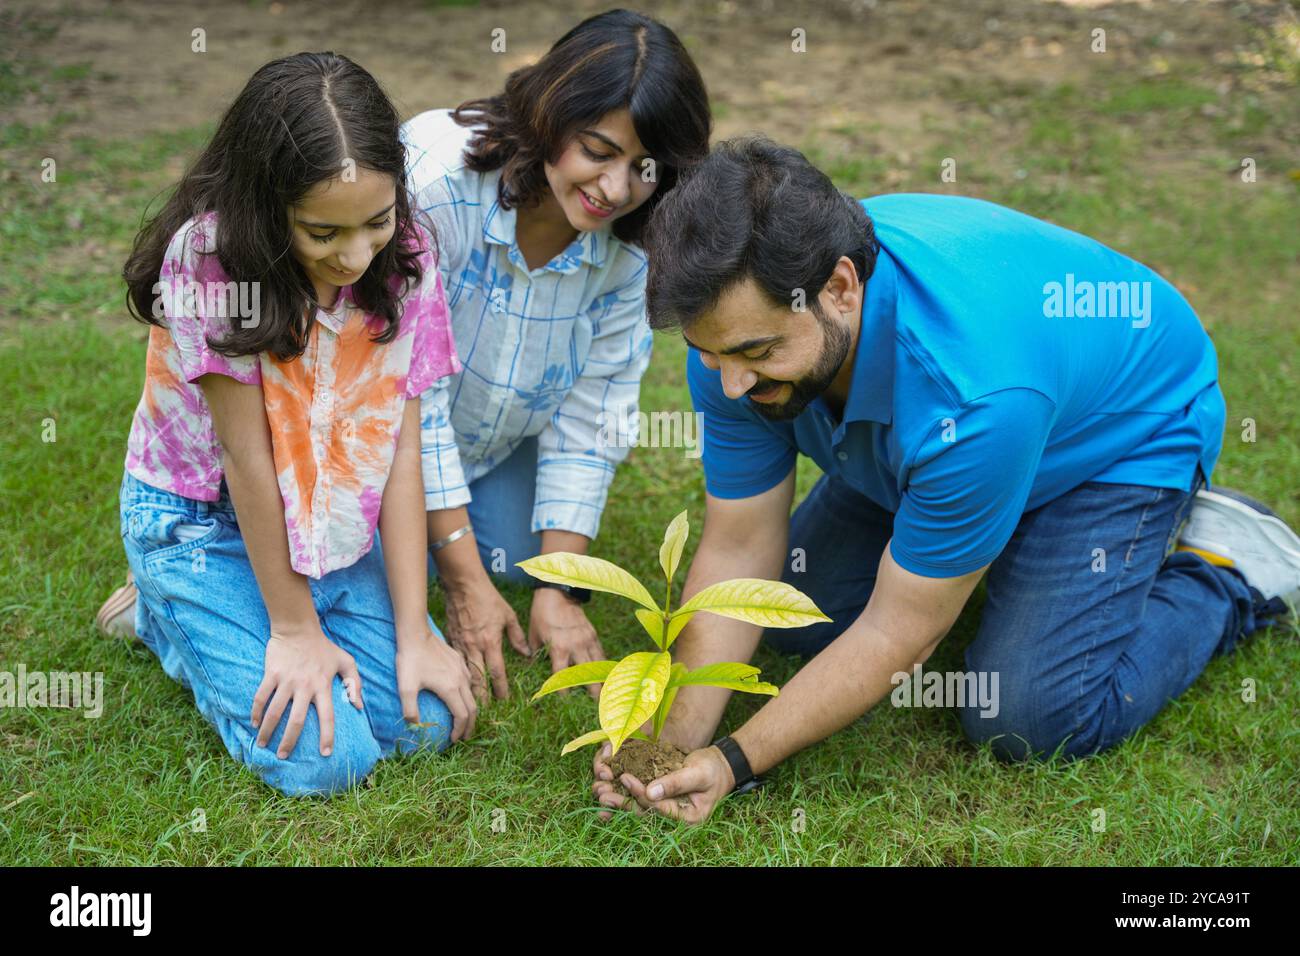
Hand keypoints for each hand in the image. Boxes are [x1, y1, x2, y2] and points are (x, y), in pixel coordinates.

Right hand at [252, 622, 363, 759]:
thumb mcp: (346, 661)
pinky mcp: (271, 674)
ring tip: (263, 745)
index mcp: (323, 686)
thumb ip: (355, 683)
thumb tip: (359, 706)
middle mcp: (305, 686)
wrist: (297, 628)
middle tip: (283, 756)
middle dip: (289, 741)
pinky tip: (254, 724)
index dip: (327, 736)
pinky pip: (261, 696)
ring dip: (268, 731)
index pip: (328, 716)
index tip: (325, 754)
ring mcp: (286, 680)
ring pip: (275, 712)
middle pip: (297, 721)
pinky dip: (256, 711)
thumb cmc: (323, 647)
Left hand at [396, 627, 478, 742]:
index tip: (453, 740)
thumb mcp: (405, 687)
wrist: (415, 633)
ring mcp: (462, 670)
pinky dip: (467, 696)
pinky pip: (469, 682)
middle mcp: (461, 680)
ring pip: (472, 695)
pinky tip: (458, 697)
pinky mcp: (459, 661)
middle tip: (463, 736)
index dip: (459, 731)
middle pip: (473, 708)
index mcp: (450, 689)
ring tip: (462, 720)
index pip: (462, 716)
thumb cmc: (409, 660)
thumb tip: (414, 726)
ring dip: (470, 710)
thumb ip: (409, 710)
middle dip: (469, 725)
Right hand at [441, 573, 527, 704]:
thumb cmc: (488, 598)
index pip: (497, 672)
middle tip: (482, 713)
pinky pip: (454, 661)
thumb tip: (527, 654)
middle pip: (478, 679)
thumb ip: (518, 636)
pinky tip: (456, 683)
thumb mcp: (508, 615)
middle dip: (481, 697)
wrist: (463, 585)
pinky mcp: (450, 640)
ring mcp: (460, 644)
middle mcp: (474, 647)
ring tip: (469, 704)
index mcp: (491, 642)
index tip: (504, 700)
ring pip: (464, 673)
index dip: (501, 688)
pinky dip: (456, 673)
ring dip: (468, 690)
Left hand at [530, 586, 604, 697]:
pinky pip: (600, 653)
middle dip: (592, 690)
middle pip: (587, 673)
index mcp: (559, 648)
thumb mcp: (534, 634)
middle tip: (597, 705)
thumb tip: (530, 666)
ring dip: (601, 679)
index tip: (564, 702)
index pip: (562, 676)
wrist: (557, 592)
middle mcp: (576, 646)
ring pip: (598, 664)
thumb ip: (534, 652)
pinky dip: (603, 664)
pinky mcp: (593, 633)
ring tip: (606, 694)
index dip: (564, 691)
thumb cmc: (542, 613)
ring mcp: (587, 639)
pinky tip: (605, 674)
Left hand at [598, 745, 734, 824]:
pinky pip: (639, 801)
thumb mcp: (698, 773)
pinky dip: (624, 794)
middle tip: (603, 793)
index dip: (641, 794)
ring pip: (639, 808)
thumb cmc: (712, 769)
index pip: (659, 808)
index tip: (626, 777)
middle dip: (622, 802)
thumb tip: (651, 792)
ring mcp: (666, 811)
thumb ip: (676, 782)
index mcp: (688, 818)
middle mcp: (675, 819)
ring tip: (600, 793)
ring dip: (619, 801)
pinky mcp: (660, 801)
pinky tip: (609, 788)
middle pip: (645, 812)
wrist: (719, 766)